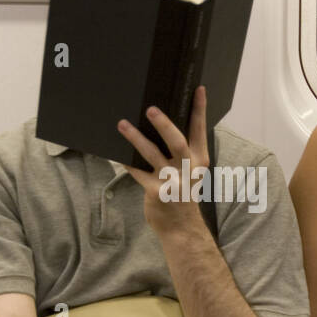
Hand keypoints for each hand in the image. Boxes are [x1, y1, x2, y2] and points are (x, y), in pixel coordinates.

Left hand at [118, 86, 209, 238]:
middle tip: (151, 109)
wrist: (181, 227)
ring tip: (122, 124)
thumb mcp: (191, 171)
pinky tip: (116, 151)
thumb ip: (184, 151)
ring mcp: (172, 180)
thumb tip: (166, 123)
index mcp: (199, 159)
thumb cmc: (184, 194)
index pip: (200, 130)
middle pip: (176, 141)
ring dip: (136, 138)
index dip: (199, 109)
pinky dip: (127, 161)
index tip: (198, 89)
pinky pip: (137, 172)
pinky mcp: (156, 191)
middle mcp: (188, 168)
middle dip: (164, 124)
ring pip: (152, 154)